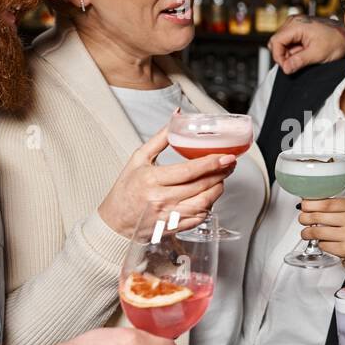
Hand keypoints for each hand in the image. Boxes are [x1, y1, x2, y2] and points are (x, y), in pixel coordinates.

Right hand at [98, 124, 235, 237]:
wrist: (115, 222)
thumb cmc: (126, 190)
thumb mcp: (139, 159)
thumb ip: (160, 138)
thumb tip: (176, 117)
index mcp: (152, 179)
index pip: (189, 171)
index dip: (211, 163)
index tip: (226, 157)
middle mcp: (161, 199)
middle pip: (200, 186)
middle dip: (220, 173)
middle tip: (229, 164)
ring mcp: (168, 216)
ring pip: (203, 203)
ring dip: (217, 189)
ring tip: (221, 178)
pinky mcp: (173, 228)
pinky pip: (199, 217)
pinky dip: (208, 205)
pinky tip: (209, 195)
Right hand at [268, 14, 344, 73]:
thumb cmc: (336, 41)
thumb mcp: (317, 54)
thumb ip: (299, 61)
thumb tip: (285, 68)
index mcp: (296, 24)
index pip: (275, 41)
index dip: (278, 57)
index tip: (286, 67)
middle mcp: (294, 22)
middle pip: (276, 42)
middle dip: (283, 56)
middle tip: (294, 64)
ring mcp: (296, 24)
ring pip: (282, 43)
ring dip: (289, 54)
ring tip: (303, 57)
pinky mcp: (299, 29)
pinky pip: (289, 42)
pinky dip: (294, 50)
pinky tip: (304, 53)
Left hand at [298, 197, 344, 276]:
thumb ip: (334, 209)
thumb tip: (309, 203)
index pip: (327, 202)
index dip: (310, 204)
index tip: (303, 206)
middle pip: (319, 216)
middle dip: (305, 218)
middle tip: (302, 219)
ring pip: (318, 231)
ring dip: (307, 233)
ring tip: (306, 233)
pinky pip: (323, 245)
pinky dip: (319, 244)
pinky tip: (323, 243)